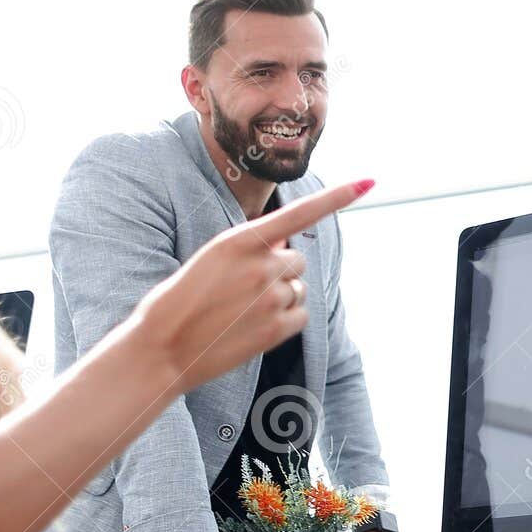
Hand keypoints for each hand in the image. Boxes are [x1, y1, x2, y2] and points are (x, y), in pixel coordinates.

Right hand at [135, 180, 373, 387]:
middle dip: (278, 270)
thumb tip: (284, 245)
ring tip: (242, 311)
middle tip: (242, 290)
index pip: (299, 212)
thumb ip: (251, 248)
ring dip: (280, 296)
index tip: (370, 182)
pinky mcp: (277, 329)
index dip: (337, 197)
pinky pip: (301, 315)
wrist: (162, 349)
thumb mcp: (211, 260)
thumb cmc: (180, 301)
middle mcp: (260, 264)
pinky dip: (286, 320)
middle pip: (295, 258)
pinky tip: (254, 327)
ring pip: (298, 288)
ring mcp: (270, 297)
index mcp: (239, 240)